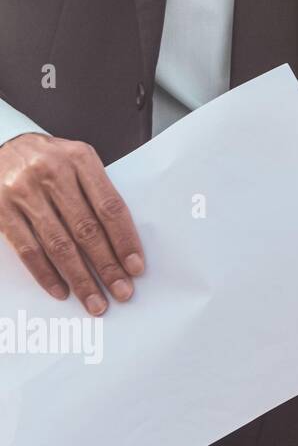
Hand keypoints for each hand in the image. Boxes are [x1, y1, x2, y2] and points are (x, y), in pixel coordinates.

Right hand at [0, 134, 143, 315]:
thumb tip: (124, 241)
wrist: (1, 144)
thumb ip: (97, 192)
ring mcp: (23, 192)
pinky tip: (61, 291)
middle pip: (86, 229)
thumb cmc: (48, 158)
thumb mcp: (77, 160)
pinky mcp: (0, 208)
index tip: (136, 267)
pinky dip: (46, 273)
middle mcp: (52, 173)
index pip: (110, 207)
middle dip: (107, 266)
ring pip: (58, 244)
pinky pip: (27, 249)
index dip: (125, 240)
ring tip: (95, 301)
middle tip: (122, 292)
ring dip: (80, 277)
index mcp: (80, 159)